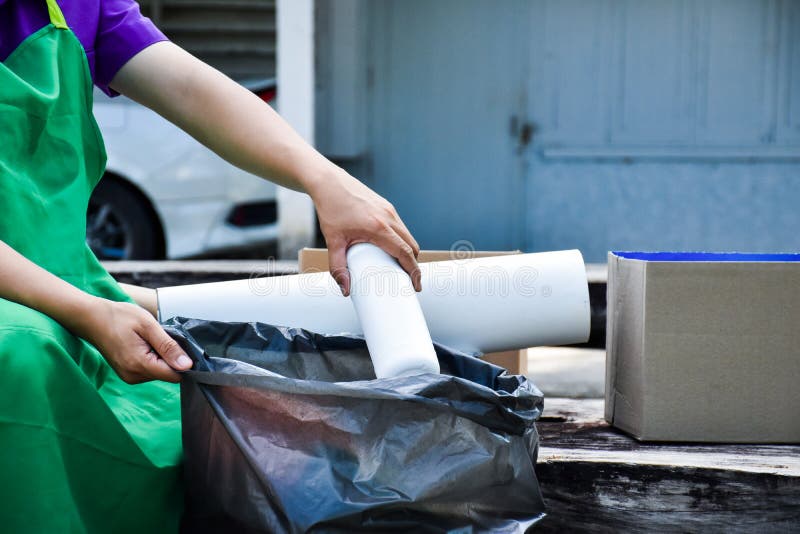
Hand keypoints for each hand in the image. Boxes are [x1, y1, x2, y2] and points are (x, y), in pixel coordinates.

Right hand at [81, 298, 193, 383]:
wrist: (92, 318)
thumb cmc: (118, 317)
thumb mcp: (148, 326)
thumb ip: (168, 346)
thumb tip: (187, 365)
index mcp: (139, 365)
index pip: (174, 375)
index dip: (183, 362)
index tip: (179, 345)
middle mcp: (133, 376)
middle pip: (167, 374)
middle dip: (170, 357)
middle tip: (158, 337)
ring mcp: (129, 376)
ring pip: (159, 372)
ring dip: (161, 357)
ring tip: (148, 339)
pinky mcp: (128, 373)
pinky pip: (149, 369)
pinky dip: (152, 358)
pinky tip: (143, 344)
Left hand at [309, 169, 420, 295]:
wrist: (328, 182)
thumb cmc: (331, 209)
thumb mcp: (333, 241)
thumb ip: (338, 267)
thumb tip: (345, 290)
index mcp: (379, 228)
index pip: (405, 253)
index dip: (414, 272)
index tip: (416, 285)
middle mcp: (388, 218)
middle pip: (411, 246)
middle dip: (413, 264)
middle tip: (409, 280)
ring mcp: (389, 210)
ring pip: (407, 235)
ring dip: (408, 251)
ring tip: (400, 266)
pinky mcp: (386, 206)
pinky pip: (400, 227)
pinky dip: (402, 240)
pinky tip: (392, 247)